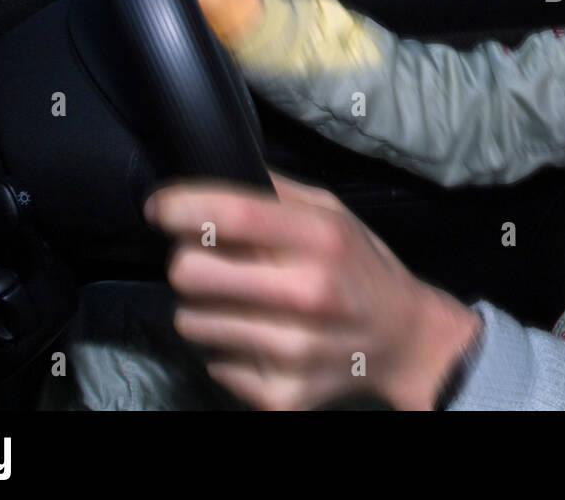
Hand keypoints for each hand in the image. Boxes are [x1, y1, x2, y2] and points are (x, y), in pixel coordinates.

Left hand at [144, 169, 482, 409]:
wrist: (405, 340)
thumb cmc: (361, 267)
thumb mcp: (333, 213)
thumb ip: (276, 192)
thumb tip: (213, 169)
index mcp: (322, 239)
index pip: (235, 215)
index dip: (182, 207)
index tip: (159, 207)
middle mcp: (309, 295)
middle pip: (191, 273)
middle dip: (188, 263)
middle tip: (208, 263)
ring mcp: (294, 352)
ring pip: (191, 322)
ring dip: (205, 309)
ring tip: (240, 304)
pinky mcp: (282, 395)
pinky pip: (215, 365)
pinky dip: (228, 351)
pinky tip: (260, 339)